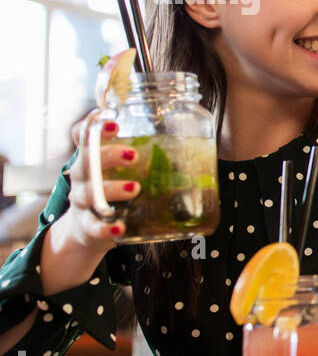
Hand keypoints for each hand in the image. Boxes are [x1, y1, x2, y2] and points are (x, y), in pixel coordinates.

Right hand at [61, 111, 140, 247]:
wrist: (87, 231)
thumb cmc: (113, 193)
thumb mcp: (123, 173)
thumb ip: (148, 160)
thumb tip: (196, 148)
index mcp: (93, 159)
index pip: (84, 135)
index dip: (93, 126)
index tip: (114, 124)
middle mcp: (83, 177)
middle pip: (86, 161)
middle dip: (109, 155)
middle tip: (134, 155)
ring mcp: (83, 202)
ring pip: (89, 192)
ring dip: (112, 189)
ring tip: (135, 188)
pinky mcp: (86, 226)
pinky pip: (92, 226)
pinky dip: (105, 227)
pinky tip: (120, 227)